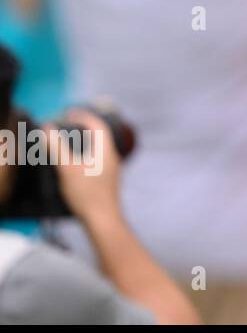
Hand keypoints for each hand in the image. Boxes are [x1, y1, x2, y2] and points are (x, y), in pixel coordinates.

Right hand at [51, 109, 122, 223]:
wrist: (103, 220)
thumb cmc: (86, 194)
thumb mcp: (67, 168)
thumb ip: (57, 147)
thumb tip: (48, 128)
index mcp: (106, 151)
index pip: (98, 125)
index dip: (84, 116)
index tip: (69, 112)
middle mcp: (112, 158)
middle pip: (100, 135)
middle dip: (85, 127)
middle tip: (68, 124)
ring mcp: (112, 170)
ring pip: (100, 148)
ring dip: (86, 141)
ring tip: (70, 141)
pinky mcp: (108, 180)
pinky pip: (98, 159)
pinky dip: (86, 154)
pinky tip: (76, 163)